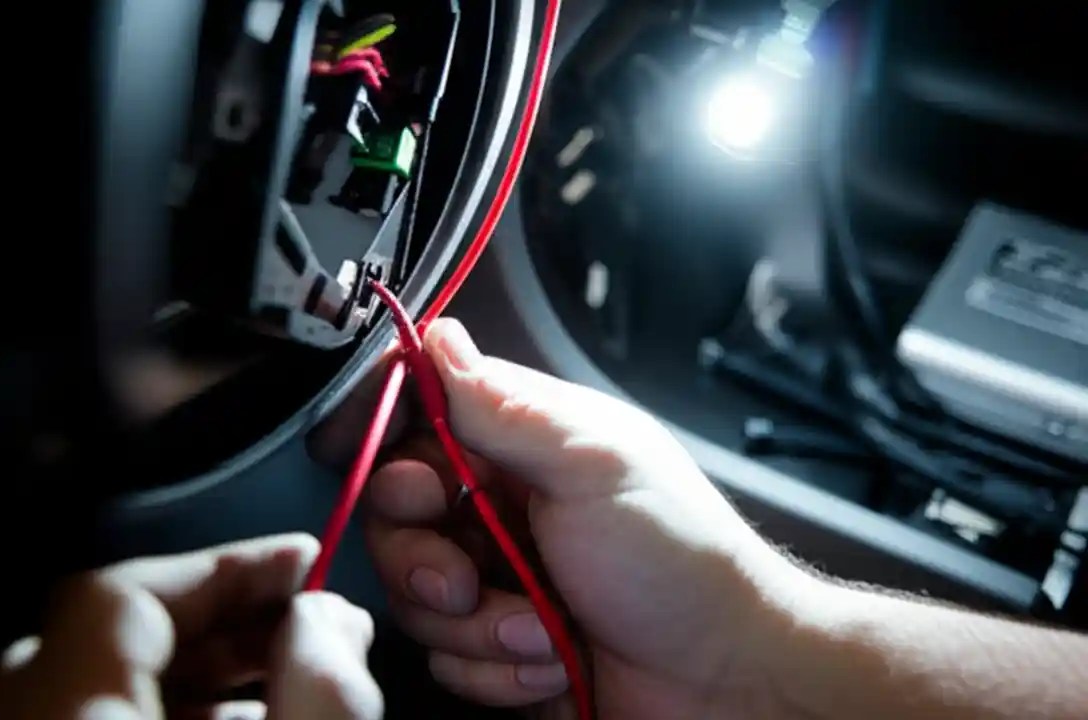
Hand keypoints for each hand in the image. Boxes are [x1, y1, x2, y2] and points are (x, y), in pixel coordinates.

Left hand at [0, 534, 381, 719]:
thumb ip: (322, 686)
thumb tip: (326, 617)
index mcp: (74, 715)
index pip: (120, 596)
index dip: (220, 567)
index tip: (300, 561)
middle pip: (108, 635)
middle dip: (218, 617)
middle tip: (300, 618)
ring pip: (96, 685)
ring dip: (196, 670)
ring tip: (284, 680)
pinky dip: (160, 711)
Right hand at [314, 320, 816, 718]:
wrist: (725, 681)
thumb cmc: (681, 561)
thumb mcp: (592, 466)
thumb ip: (504, 406)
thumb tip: (438, 336)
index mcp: (519, 444)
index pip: (415, 422)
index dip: (393, 455)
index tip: (420, 491)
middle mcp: (497, 506)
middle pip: (394, 520)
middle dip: (425, 563)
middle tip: (469, 581)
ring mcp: (494, 580)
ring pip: (413, 598)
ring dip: (477, 629)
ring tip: (543, 632)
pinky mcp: (494, 649)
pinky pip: (443, 659)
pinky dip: (494, 674)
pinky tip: (551, 665)